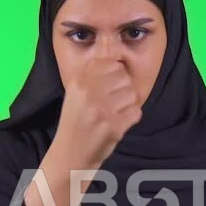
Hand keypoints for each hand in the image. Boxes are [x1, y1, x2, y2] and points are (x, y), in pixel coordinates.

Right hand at [52, 55, 142, 169]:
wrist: (70, 154)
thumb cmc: (76, 122)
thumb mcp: (76, 93)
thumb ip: (93, 73)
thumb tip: (114, 51)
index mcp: (79, 81)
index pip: (111, 64)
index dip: (115, 75)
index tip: (107, 88)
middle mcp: (89, 92)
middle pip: (124, 78)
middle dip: (123, 90)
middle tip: (112, 104)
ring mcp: (101, 110)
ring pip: (132, 94)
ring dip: (127, 105)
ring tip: (114, 114)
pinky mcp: (113, 126)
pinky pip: (136, 112)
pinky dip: (131, 118)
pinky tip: (118, 124)